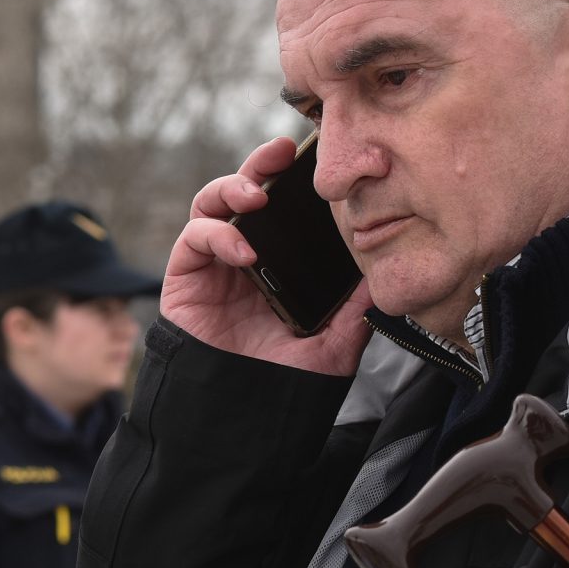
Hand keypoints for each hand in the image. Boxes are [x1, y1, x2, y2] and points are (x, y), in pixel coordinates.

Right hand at [163, 138, 372, 374]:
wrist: (243, 415)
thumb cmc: (283, 382)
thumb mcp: (334, 344)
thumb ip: (354, 310)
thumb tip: (383, 275)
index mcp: (277, 264)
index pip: (282, 209)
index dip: (293, 181)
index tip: (314, 161)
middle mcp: (244, 257)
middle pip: (244, 193)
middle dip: (260, 165)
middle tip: (280, 153)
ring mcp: (213, 266)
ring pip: (212, 204)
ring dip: (232, 188)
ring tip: (256, 194)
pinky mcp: (185, 277)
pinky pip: (194, 237)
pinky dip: (217, 233)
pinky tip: (242, 250)